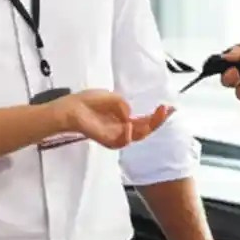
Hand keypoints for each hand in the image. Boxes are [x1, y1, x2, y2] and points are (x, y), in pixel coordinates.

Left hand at [54, 90, 173, 148]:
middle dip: (158, 120)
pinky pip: (122, 142)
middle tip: (165, 110)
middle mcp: (121, 129)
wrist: (69, 110)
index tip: (170, 107)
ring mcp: (115, 136)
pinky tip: (129, 125)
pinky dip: (127, 135)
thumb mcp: (110, 97)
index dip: (157, 115)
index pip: (144, 119)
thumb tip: (130, 113)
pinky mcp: (107, 141)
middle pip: (145, 129)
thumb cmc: (85, 102)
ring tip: (155, 115)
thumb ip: (122, 104)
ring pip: (138, 136)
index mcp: (123, 119)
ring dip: (148, 127)